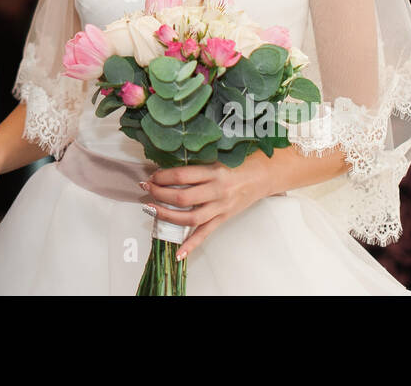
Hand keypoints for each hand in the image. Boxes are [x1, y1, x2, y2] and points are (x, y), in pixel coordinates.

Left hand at [144, 161, 268, 260]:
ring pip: (190, 218)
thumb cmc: (239, 162)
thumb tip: (168, 167)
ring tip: (151, 210)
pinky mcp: (224, 218)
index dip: (162, 177)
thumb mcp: (217, 157)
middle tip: (146, 189)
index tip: (151, 176)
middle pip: (182, 198)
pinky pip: (205, 233)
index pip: (181, 176)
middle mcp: (217, 191)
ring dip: (167, 215)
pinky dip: (191, 245)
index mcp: (213, 172)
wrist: (264, 175)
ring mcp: (220, 207)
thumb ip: (197, 163)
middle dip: (159, 194)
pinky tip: (179, 253)